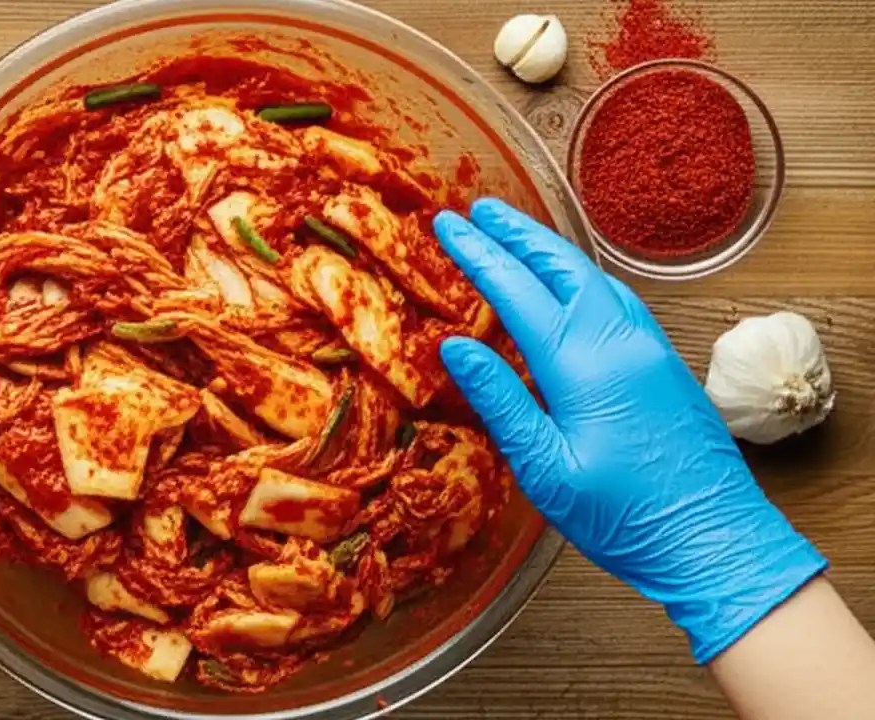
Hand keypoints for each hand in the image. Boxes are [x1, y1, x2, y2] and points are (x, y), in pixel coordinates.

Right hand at [432, 200, 825, 662]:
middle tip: (481, 208)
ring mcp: (649, 348)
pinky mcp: (665, 364)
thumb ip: (500, 400)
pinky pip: (618, 299)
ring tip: (517, 233)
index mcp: (581, 363)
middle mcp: (618, 342)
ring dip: (551, 250)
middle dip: (518, 233)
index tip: (448, 225)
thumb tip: (454, 346)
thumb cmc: (622, 517)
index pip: (518, 291)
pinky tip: (573, 284)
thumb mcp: (544, 468)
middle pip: (562, 267)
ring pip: (594, 278)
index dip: (479, 255)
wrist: (715, 540)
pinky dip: (583, 276)